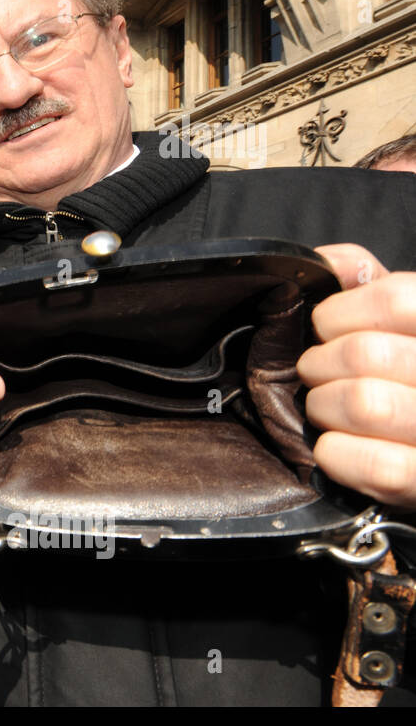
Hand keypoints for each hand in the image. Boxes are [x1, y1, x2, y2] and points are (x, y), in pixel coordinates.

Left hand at [299, 244, 415, 507]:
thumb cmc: (409, 379)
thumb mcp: (405, 325)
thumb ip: (370, 285)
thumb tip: (326, 260)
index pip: (397, 298)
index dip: (338, 313)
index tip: (325, 329)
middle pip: (365, 352)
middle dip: (318, 364)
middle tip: (318, 376)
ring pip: (364, 403)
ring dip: (323, 408)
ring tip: (326, 410)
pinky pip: (374, 464)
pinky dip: (334, 454)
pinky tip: (336, 448)